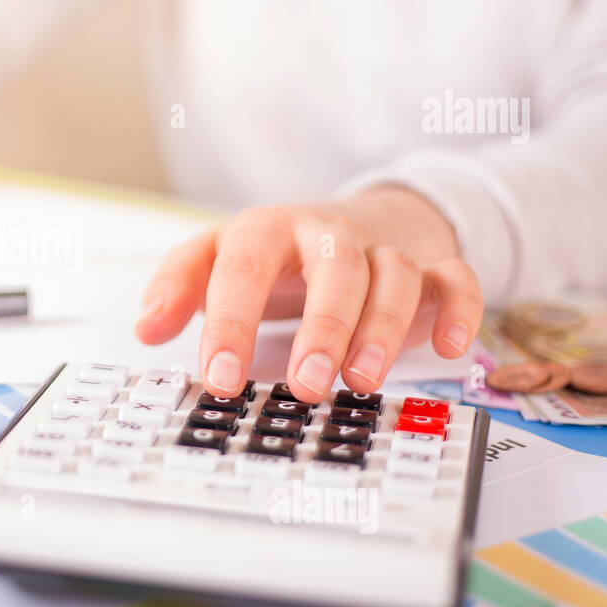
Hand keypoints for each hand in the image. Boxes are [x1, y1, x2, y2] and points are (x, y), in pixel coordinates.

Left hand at [134, 187, 482, 402]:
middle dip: (321, 329)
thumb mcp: (215, 257)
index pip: (243, 269)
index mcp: (266, 232)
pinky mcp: (429, 267)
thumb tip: (146, 327)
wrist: (348, 220)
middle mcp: (327, 236)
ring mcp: (381, 249)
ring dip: (382, 330)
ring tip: (362, 382)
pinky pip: (457, 280)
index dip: (230, 323)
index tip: (220, 379)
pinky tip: (450, 349)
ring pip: (394, 278)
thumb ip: (178, 286)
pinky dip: (461, 310)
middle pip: (332, 269)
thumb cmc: (273, 253)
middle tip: (304, 386)